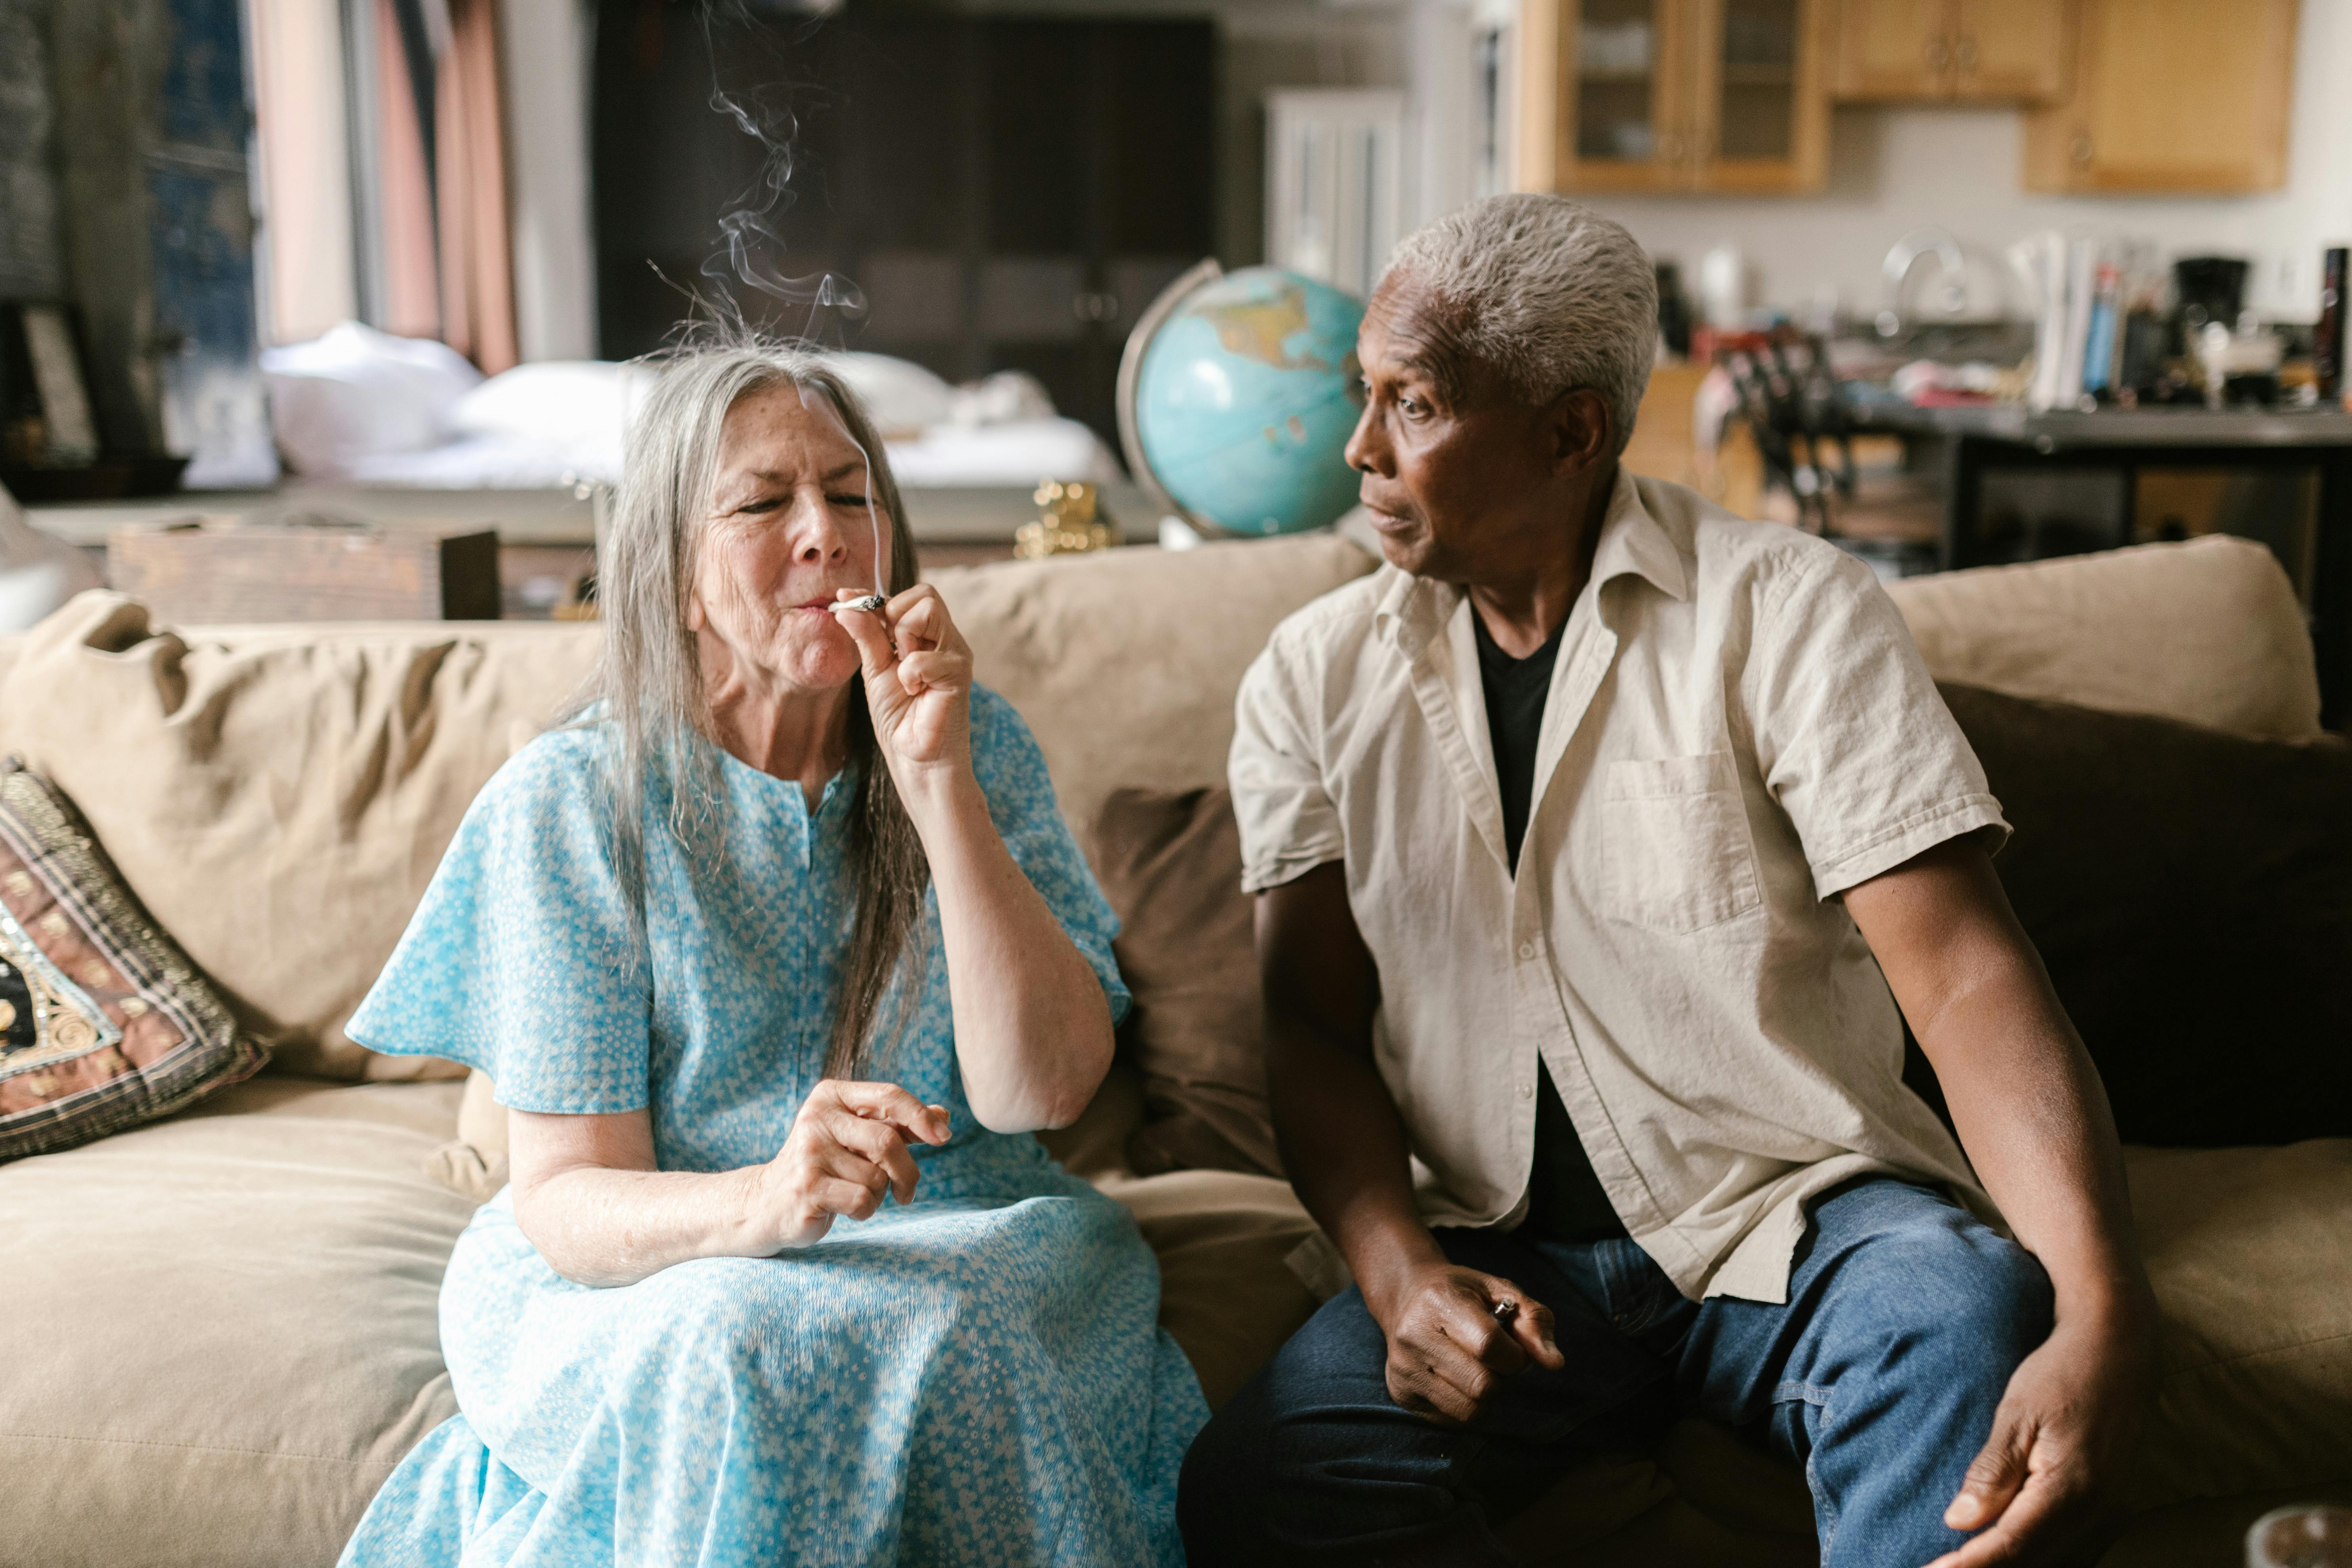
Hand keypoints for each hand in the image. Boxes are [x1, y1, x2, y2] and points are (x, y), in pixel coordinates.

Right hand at [751, 1079, 951, 1249]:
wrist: (768, 1202)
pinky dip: (865, 1211)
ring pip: (877, 1177)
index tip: (944, 1137)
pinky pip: (862, 1200)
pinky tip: (845, 1208)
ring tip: (855, 1193)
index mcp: (831, 1096)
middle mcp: (817, 1118)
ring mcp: (809, 1153)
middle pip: (888, 1141)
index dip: (922, 1117)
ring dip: (880, 1195)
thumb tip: (944, 1116)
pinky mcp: (807, 1187)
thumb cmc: (824, 1165)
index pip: (889, 1095)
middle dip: (907, 1172)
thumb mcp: (857, 1137)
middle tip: (907, 1192)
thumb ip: (897, 1124)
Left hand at [833, 585, 973, 784]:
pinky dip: (909, 675)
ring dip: (904, 639)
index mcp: (929, 635)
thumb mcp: (874, 668)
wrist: (914, 756)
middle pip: (924, 593)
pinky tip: (915, 692)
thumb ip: (866, 633)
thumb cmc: (898, 715)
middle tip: (893, 651)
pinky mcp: (959, 673)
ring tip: (906, 673)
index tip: (845, 602)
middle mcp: (947, 639)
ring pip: (927, 610)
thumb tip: (844, 599)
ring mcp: (956, 653)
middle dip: (895, 616)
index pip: (910, 596)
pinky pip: (922, 656)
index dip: (876, 598)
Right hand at [1367, 1261, 1565, 1424]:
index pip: (1489, 1346)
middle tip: (1496, 1360)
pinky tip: (1457, 1378)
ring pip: (1469, 1411)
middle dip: (1503, 1378)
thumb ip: (1534, 1321)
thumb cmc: (1463, 1293)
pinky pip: (1452, 1420)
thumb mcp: (1501, 1290)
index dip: (1515, 1355)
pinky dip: (1465, 1404)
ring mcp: (1404, 1369)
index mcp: (1439, 1302)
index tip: (1514, 1346)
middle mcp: (1414, 1336)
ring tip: (1477, 1369)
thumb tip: (1555, 1363)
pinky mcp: (1401, 1395)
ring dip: (1485, 1396)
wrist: (1405, 1296)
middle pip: (1482, 1386)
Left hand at [1925, 1308, 2155, 1567]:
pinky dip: (2039, 1556)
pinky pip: (2075, 1547)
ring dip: (2013, 1565)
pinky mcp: (2112, 1503)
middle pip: (2035, 1561)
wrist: (2118, 1348)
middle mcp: (2099, 1511)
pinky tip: (2007, 1552)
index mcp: (2072, 1490)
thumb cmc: (2061, 1373)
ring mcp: (2111, 1510)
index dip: (1970, 1565)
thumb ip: (1992, 1472)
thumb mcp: (2017, 1413)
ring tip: (1965, 1563)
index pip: (2012, 1546)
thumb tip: (1959, 1522)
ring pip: (2058, 1560)